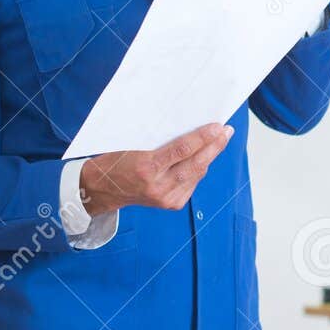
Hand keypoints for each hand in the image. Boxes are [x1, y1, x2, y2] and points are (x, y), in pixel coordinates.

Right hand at [78, 123, 232, 214]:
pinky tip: (205, 157)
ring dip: (210, 156)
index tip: (217, 126)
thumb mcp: (132, 145)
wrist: (103, 189)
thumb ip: (161, 142)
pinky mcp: (172, 204)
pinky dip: (199, 169)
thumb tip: (190, 129)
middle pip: (196, 164)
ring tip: (220, 140)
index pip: (182, 150)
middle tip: (226, 131)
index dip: (203, 138)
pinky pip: (192, 183)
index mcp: (146, 168)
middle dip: (214, 146)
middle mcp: (158, 186)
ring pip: (197, 174)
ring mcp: (166, 198)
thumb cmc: (117, 162)